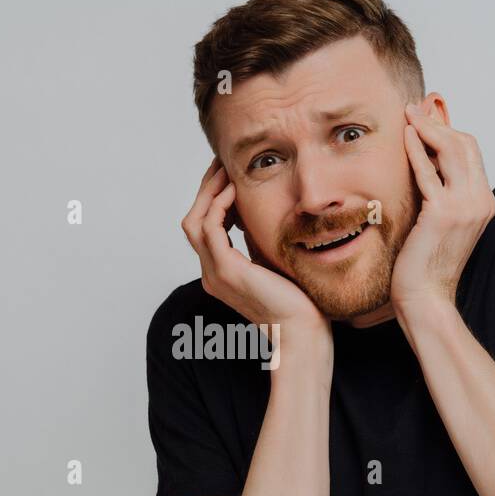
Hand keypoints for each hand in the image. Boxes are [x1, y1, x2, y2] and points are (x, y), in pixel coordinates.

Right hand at [181, 157, 328, 336]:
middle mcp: (211, 274)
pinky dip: (218, 206)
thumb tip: (254, 218)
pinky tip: (234, 191)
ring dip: (208, 193)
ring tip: (225, 171)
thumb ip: (256, 244)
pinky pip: (210, 228)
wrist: (302, 331)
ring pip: (194, 222)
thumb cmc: (296, 302)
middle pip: (192, 221)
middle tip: (221, 164)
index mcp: (219, 273)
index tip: (227, 177)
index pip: (203, 229)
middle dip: (205, 190)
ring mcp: (215, 274)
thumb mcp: (272, 264)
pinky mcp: (226, 271)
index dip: (211, 199)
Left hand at [391, 101, 494, 312]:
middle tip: (414, 109)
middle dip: (439, 123)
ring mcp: (465, 206)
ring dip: (428, 128)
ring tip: (408, 114)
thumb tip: (426, 164)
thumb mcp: (438, 223)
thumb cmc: (425, 265)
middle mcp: (480, 201)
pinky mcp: (443, 213)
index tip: (425, 120)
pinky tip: (406, 136)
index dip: (448, 132)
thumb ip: (438, 194)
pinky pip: (428, 172)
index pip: (470, 154)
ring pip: (452, 150)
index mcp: (483, 202)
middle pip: (466, 144)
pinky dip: (417, 149)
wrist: (426, 298)